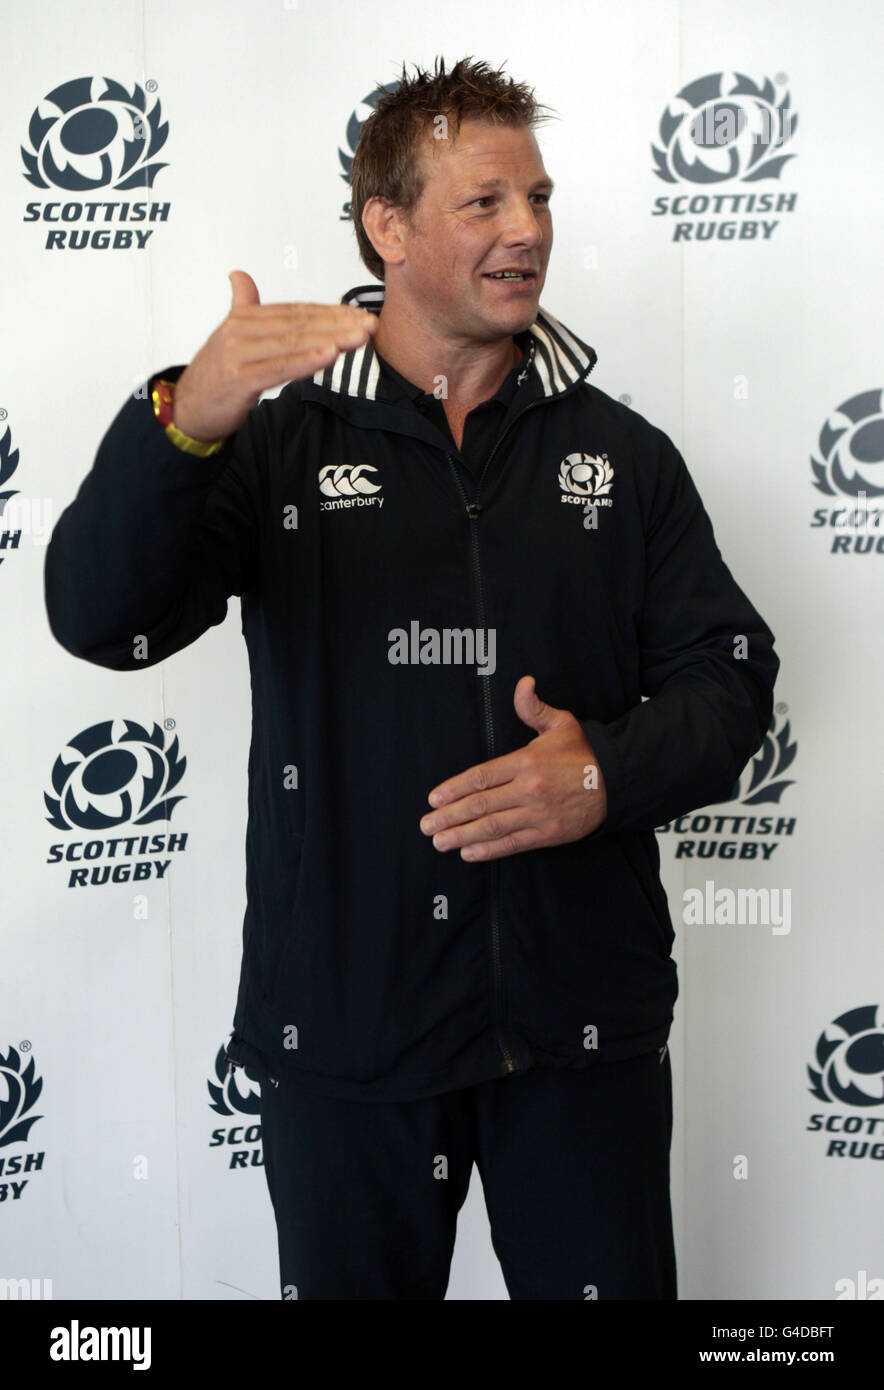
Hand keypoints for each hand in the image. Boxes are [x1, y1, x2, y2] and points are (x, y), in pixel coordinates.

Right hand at [171, 269, 378, 440]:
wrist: (187, 408)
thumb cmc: (214, 374)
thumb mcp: (229, 335)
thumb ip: (241, 305)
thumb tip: (239, 275)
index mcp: (244, 318)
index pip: (296, 311)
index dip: (329, 312)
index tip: (358, 314)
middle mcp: (241, 330)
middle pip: (299, 324)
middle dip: (339, 324)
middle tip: (370, 324)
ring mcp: (239, 353)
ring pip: (294, 344)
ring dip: (331, 340)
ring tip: (359, 337)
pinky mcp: (239, 378)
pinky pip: (280, 368)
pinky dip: (306, 361)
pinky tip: (329, 356)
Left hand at [419, 675, 606, 860]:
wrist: (618, 781)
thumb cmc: (585, 752)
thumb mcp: (561, 723)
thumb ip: (534, 707)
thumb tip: (523, 683)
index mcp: (526, 762)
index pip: (480, 777)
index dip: (453, 789)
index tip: (433, 798)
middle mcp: (529, 789)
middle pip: (480, 805)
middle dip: (449, 816)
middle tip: (426, 826)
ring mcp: (538, 814)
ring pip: (492, 827)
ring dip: (462, 835)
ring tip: (440, 842)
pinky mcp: (548, 834)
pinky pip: (513, 843)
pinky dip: (489, 850)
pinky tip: (468, 853)